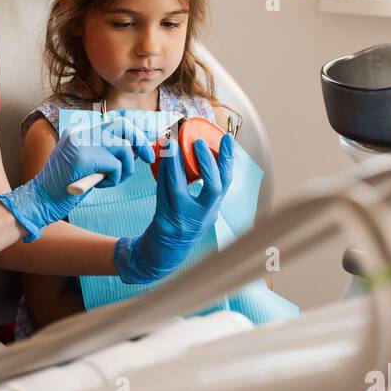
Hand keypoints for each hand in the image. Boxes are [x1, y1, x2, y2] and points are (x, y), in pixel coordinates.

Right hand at [0, 117, 154, 241]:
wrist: (39, 201)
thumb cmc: (63, 188)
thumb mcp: (85, 165)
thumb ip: (104, 153)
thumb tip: (134, 150)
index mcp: (80, 132)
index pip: (115, 123)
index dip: (133, 134)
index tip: (144, 150)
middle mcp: (80, 132)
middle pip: (123, 125)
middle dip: (140, 142)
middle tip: (149, 158)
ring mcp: (81, 142)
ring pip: (123, 149)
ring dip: (125, 169)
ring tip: (110, 181)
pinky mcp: (83, 157)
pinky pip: (116, 166)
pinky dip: (114, 179)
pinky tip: (98, 186)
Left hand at [115, 131, 234, 283]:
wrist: (164, 252)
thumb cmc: (183, 224)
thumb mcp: (201, 210)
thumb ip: (206, 190)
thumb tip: (207, 154)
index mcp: (212, 209)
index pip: (226, 182)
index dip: (228, 159)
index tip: (227, 138)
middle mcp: (202, 216)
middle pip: (213, 188)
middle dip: (207, 162)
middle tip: (198, 142)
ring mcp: (183, 220)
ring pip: (180, 189)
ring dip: (176, 164)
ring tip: (173, 144)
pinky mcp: (164, 221)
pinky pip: (162, 193)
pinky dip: (162, 174)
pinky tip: (161, 160)